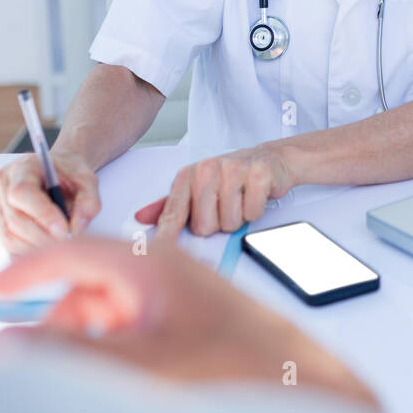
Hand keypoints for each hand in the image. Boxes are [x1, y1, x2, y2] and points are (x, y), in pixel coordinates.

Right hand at [0, 149, 99, 252]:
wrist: (59, 172)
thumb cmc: (71, 173)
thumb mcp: (88, 180)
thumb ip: (88, 201)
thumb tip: (75, 230)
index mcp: (23, 167)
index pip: (22, 193)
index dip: (42, 215)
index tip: (64, 230)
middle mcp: (4, 184)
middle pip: (16, 219)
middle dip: (43, 237)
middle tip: (67, 244)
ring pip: (10, 236)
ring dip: (37, 247)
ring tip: (60, 246)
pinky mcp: (0, 221)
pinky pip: (10, 245)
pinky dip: (30, 251)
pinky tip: (48, 247)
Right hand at [0, 237, 377, 409]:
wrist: (293, 377)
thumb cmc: (233, 359)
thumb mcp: (141, 360)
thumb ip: (72, 350)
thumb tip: (14, 341)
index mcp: (148, 262)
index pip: (72, 249)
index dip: (27, 268)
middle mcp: (160, 267)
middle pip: (85, 280)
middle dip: (59, 316)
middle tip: (39, 355)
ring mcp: (173, 288)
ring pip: (108, 304)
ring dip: (89, 333)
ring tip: (98, 369)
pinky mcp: (184, 311)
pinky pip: (132, 318)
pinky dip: (115, 340)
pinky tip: (124, 366)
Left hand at [135, 144, 296, 240]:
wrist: (270, 158)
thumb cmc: (231, 176)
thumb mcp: (198, 187)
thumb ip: (171, 204)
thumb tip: (141, 218)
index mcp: (189, 175)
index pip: (173, 213)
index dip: (166, 237)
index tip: (158, 253)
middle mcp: (208, 169)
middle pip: (204, 226)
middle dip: (218, 224)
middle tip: (225, 208)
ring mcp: (234, 170)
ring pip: (230, 222)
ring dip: (239, 218)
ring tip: (241, 201)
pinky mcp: (259, 174)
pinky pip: (252, 213)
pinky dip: (255, 211)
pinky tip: (254, 197)